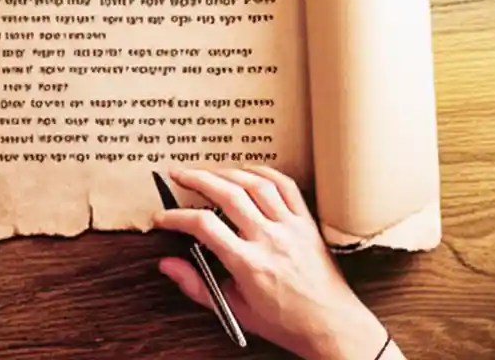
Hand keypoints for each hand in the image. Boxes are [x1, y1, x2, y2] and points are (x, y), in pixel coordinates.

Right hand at [154, 167, 398, 359]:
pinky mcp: (306, 222)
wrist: (330, 324)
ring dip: (227, 171)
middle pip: (227, 194)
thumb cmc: (285, 321)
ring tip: (209, 171)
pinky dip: (265, 172)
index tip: (164, 217)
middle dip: (197, 178)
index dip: (177, 217)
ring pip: (255, 184)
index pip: (204, 226)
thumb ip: (197, 286)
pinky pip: (286, 186)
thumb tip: (168, 265)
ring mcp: (290, 227)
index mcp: (249, 264)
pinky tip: (249, 171)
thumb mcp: (234, 309)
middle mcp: (269, 239)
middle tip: (179, 175)